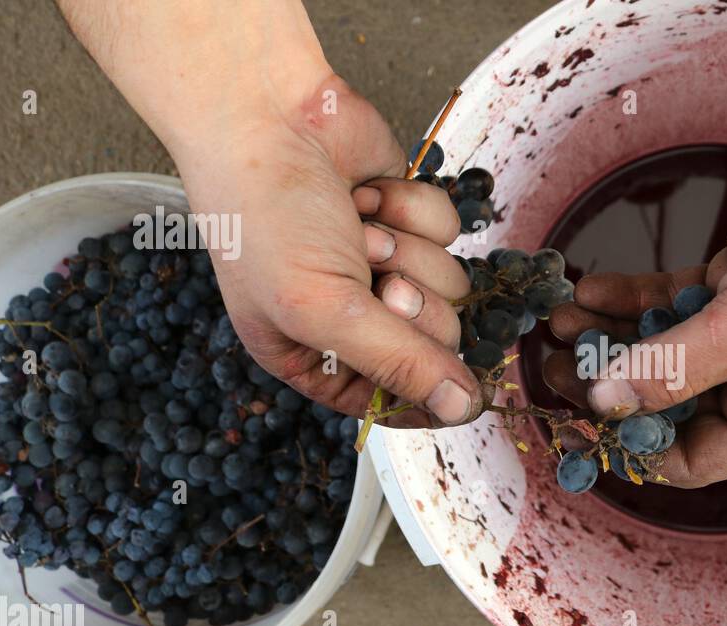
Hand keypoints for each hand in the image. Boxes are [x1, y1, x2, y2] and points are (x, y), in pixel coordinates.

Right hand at [59, 0, 482, 427]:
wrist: (265, 114)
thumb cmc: (268, 217)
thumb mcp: (324, 307)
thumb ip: (398, 362)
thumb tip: (462, 410)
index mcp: (314, 356)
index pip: (393, 401)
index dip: (426, 394)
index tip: (456, 389)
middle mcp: (352, 316)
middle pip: (437, 344)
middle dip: (411, 304)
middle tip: (374, 274)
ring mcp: (385, 264)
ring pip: (450, 286)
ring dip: (408, 250)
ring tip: (356, 226)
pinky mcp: (409, 217)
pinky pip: (450, 233)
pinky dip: (413, 209)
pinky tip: (368, 193)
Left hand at [547, 131, 726, 487]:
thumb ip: (673, 369)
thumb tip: (605, 403)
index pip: (696, 458)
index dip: (635, 446)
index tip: (579, 428)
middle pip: (670, 401)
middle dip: (611, 385)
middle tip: (552, 369)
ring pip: (662, 347)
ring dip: (609, 338)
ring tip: (557, 326)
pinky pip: (668, 301)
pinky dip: (629, 298)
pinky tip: (589, 292)